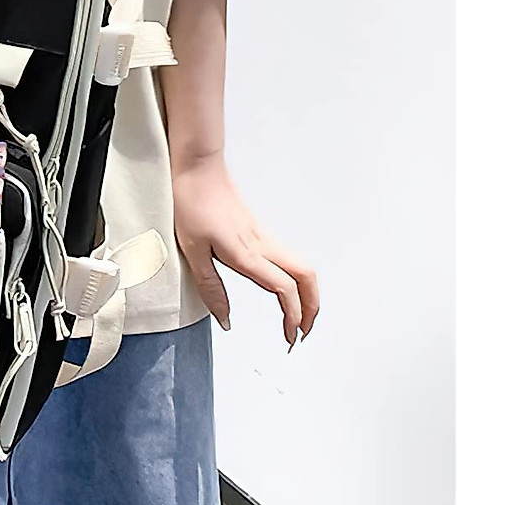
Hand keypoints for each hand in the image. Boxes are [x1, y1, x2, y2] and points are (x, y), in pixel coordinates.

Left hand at [172, 155, 318, 347]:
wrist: (197, 167)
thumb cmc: (191, 202)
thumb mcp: (193, 251)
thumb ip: (211, 287)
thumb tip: (225, 320)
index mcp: (246, 253)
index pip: (285, 290)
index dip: (294, 317)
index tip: (290, 337)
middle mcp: (261, 244)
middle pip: (307, 277)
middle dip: (313, 307)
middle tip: (304, 331)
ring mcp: (262, 234)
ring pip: (301, 265)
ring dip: (308, 292)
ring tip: (298, 315)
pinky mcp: (257, 228)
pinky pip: (288, 256)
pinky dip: (296, 277)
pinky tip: (282, 285)